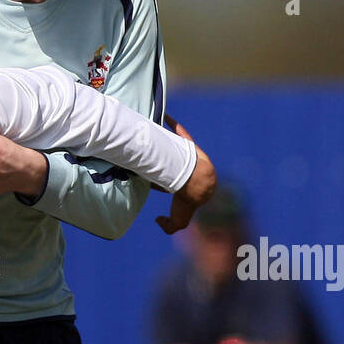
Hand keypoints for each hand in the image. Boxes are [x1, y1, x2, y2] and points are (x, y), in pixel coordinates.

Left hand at [155, 118, 216, 234]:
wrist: (198, 184)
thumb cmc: (187, 201)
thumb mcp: (177, 221)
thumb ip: (167, 226)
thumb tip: (157, 219)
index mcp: (185, 185)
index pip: (171, 182)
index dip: (160, 181)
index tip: (146, 177)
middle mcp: (187, 170)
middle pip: (172, 163)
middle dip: (162, 160)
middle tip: (145, 156)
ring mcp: (190, 157)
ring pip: (175, 148)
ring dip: (165, 141)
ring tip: (150, 135)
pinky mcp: (190, 146)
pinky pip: (181, 132)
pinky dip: (174, 124)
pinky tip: (165, 117)